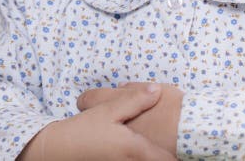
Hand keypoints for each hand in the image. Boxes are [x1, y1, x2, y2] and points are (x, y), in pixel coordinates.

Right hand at [18, 84, 174, 160]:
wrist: (55, 151)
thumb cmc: (82, 132)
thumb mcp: (108, 111)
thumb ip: (134, 100)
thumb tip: (157, 90)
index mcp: (135, 150)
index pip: (168, 159)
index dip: (181, 154)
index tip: (189, 147)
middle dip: (171, 153)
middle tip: (180, 144)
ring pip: (149, 159)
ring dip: (157, 153)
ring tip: (168, 146)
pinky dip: (142, 154)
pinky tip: (142, 147)